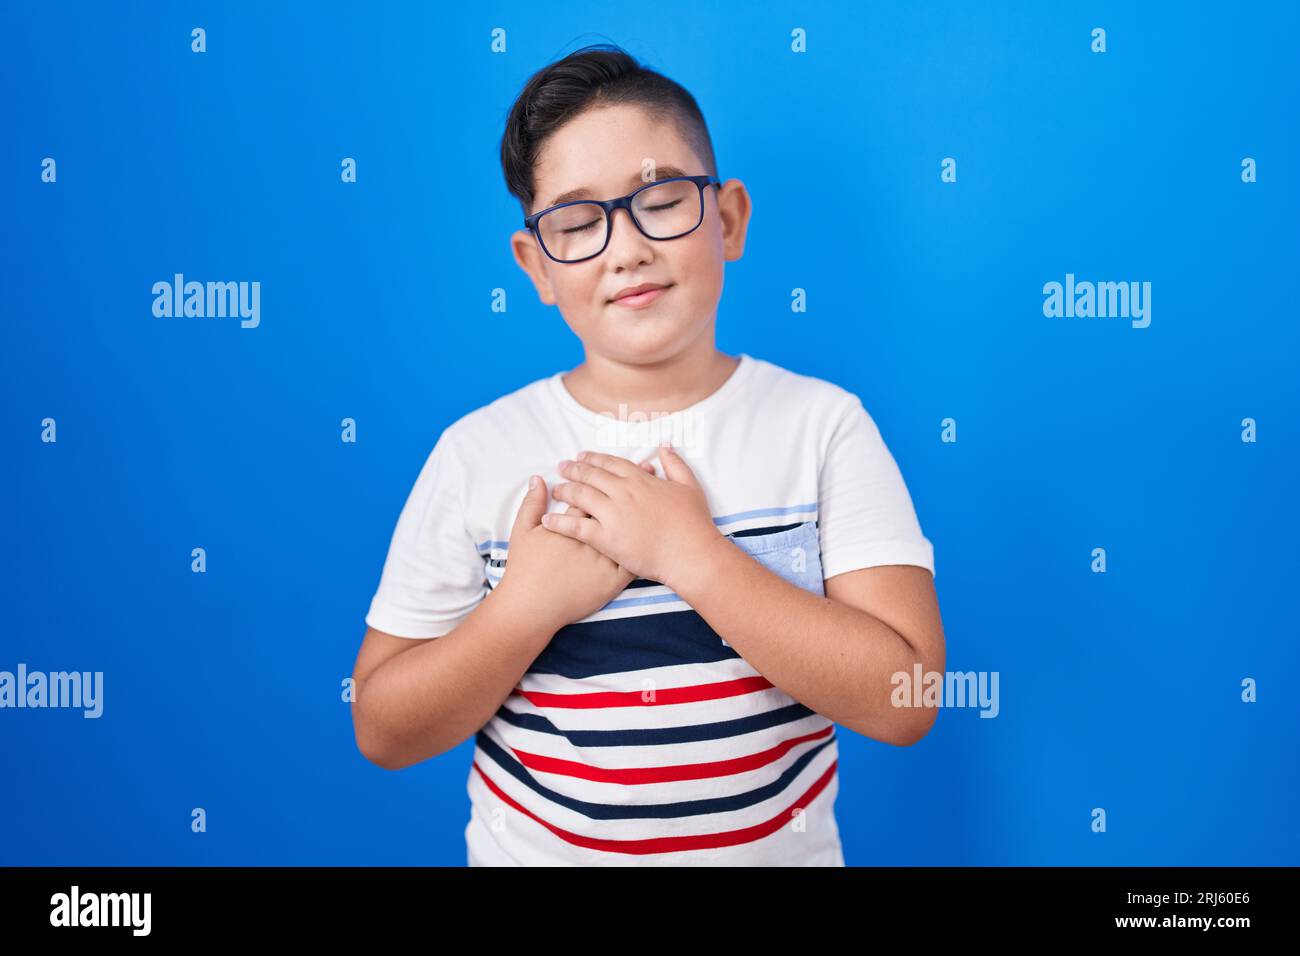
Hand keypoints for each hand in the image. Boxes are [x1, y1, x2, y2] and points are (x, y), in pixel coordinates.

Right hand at [495, 465, 653, 632]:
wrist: (533, 606)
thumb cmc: (525, 569)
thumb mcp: (523, 532)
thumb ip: (531, 503)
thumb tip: (538, 479)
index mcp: (574, 522)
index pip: (592, 492)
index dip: (603, 475)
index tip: (614, 464)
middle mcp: (594, 537)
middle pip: (616, 506)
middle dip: (631, 486)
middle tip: (644, 466)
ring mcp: (606, 559)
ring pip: (630, 530)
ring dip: (644, 510)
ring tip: (655, 493)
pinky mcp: (613, 580)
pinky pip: (635, 562)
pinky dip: (647, 548)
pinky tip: (657, 534)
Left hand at [542, 443, 720, 588]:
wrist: (691, 554)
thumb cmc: (693, 524)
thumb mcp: (689, 487)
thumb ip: (675, 465)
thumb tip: (664, 446)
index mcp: (640, 480)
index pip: (610, 463)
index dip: (594, 458)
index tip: (582, 455)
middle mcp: (623, 492)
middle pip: (590, 475)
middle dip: (573, 469)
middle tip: (562, 467)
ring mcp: (613, 514)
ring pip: (580, 496)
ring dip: (564, 491)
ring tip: (555, 490)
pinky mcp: (606, 538)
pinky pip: (575, 526)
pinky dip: (559, 522)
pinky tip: (547, 520)